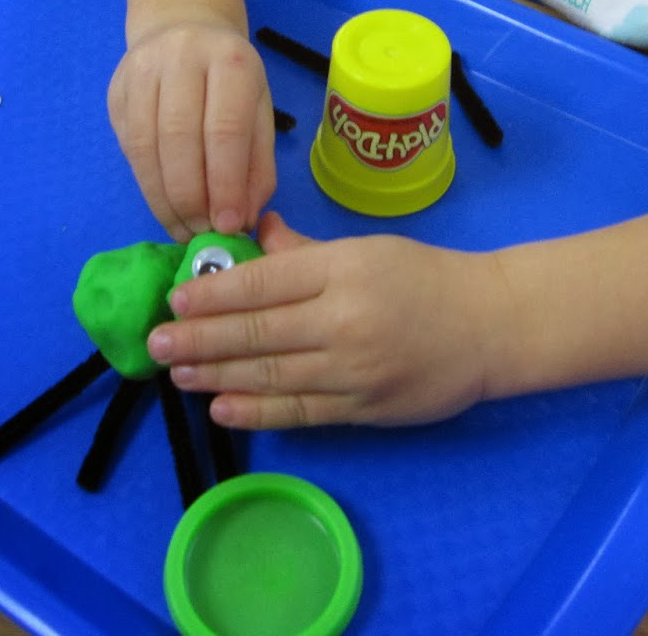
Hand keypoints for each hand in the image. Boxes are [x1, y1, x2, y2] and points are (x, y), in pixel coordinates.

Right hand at [107, 20, 275, 239]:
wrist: (183, 27)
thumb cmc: (231, 80)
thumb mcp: (259, 112)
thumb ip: (257, 165)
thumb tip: (243, 220)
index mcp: (229, 61)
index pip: (224, 129)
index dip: (225, 183)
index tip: (230, 225)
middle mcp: (181, 58)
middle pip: (178, 139)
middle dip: (191, 198)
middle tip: (204, 233)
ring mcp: (140, 72)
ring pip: (145, 148)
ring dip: (164, 200)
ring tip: (184, 229)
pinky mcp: (116, 92)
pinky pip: (129, 149)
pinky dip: (148, 186)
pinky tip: (166, 207)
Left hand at [146, 212, 509, 427]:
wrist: (491, 326)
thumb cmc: (424, 278)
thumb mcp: (365, 249)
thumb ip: (304, 251)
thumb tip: (253, 235)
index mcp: (343, 270)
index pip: (265, 282)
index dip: (214, 293)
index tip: (175, 297)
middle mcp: (344, 320)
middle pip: (258, 332)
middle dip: (199, 338)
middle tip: (157, 341)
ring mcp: (353, 370)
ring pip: (271, 375)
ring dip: (216, 375)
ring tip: (177, 373)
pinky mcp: (363, 409)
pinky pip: (299, 412)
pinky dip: (256, 411)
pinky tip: (221, 408)